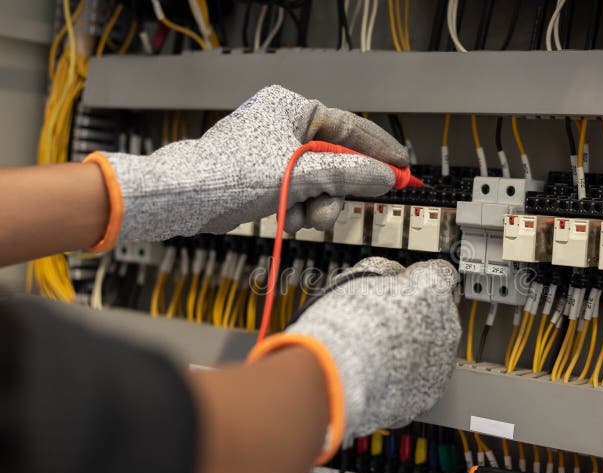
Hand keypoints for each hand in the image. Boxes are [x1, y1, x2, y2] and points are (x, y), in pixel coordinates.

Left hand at [91, 85, 407, 243]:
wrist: (186, 198)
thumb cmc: (235, 174)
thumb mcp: (300, 174)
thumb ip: (348, 174)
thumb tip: (385, 176)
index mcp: (293, 108)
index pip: (350, 127)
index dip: (379, 150)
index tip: (402, 168)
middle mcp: (286, 125)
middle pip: (336, 161)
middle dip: (336, 192)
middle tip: (333, 211)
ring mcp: (276, 152)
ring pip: (320, 182)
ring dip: (317, 206)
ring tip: (303, 219)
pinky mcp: (267, 176)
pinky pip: (301, 193)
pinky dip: (299, 210)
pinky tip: (288, 221)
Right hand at [252, 257, 460, 445]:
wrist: (335, 373)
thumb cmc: (342, 325)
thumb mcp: (360, 280)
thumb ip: (385, 276)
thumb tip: (389, 276)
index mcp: (431, 288)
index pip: (440, 274)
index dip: (419, 280)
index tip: (407, 286)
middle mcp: (446, 323)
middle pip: (438, 315)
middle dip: (415, 319)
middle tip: (384, 325)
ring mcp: (442, 362)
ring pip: (432, 351)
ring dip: (411, 352)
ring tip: (377, 356)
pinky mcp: (429, 394)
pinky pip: (422, 383)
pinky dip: (406, 381)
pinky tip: (380, 378)